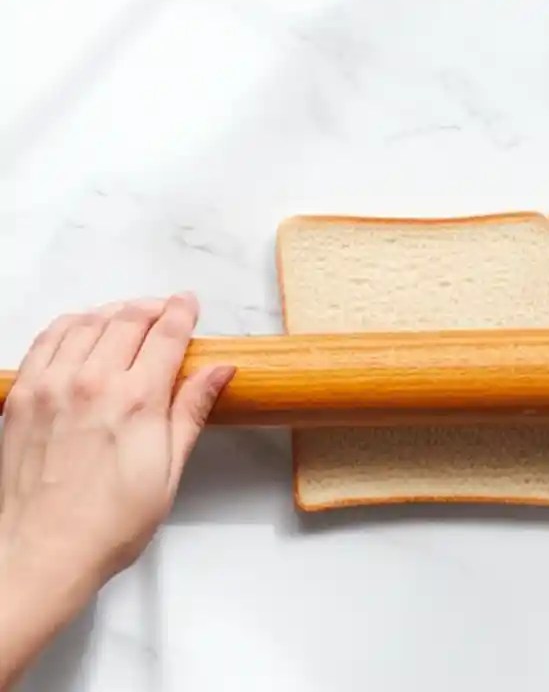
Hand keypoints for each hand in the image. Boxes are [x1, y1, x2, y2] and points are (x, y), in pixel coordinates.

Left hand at [0, 294, 232, 593]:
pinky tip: (82, 330)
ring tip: (129, 316)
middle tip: (166, 310)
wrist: (44, 551)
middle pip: (126, 320)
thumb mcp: (169, 469)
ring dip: (112, 312)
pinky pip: (46, 340)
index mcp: (137, 401)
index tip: (190, 304)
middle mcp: (91, 382)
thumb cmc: (111, 523)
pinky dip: (69, 325)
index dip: (182, 312)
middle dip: (152, 308)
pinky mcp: (22, 396)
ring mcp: (51, 385)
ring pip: (85, 322)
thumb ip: (191, 411)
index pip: (166, 335)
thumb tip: (218, 371)